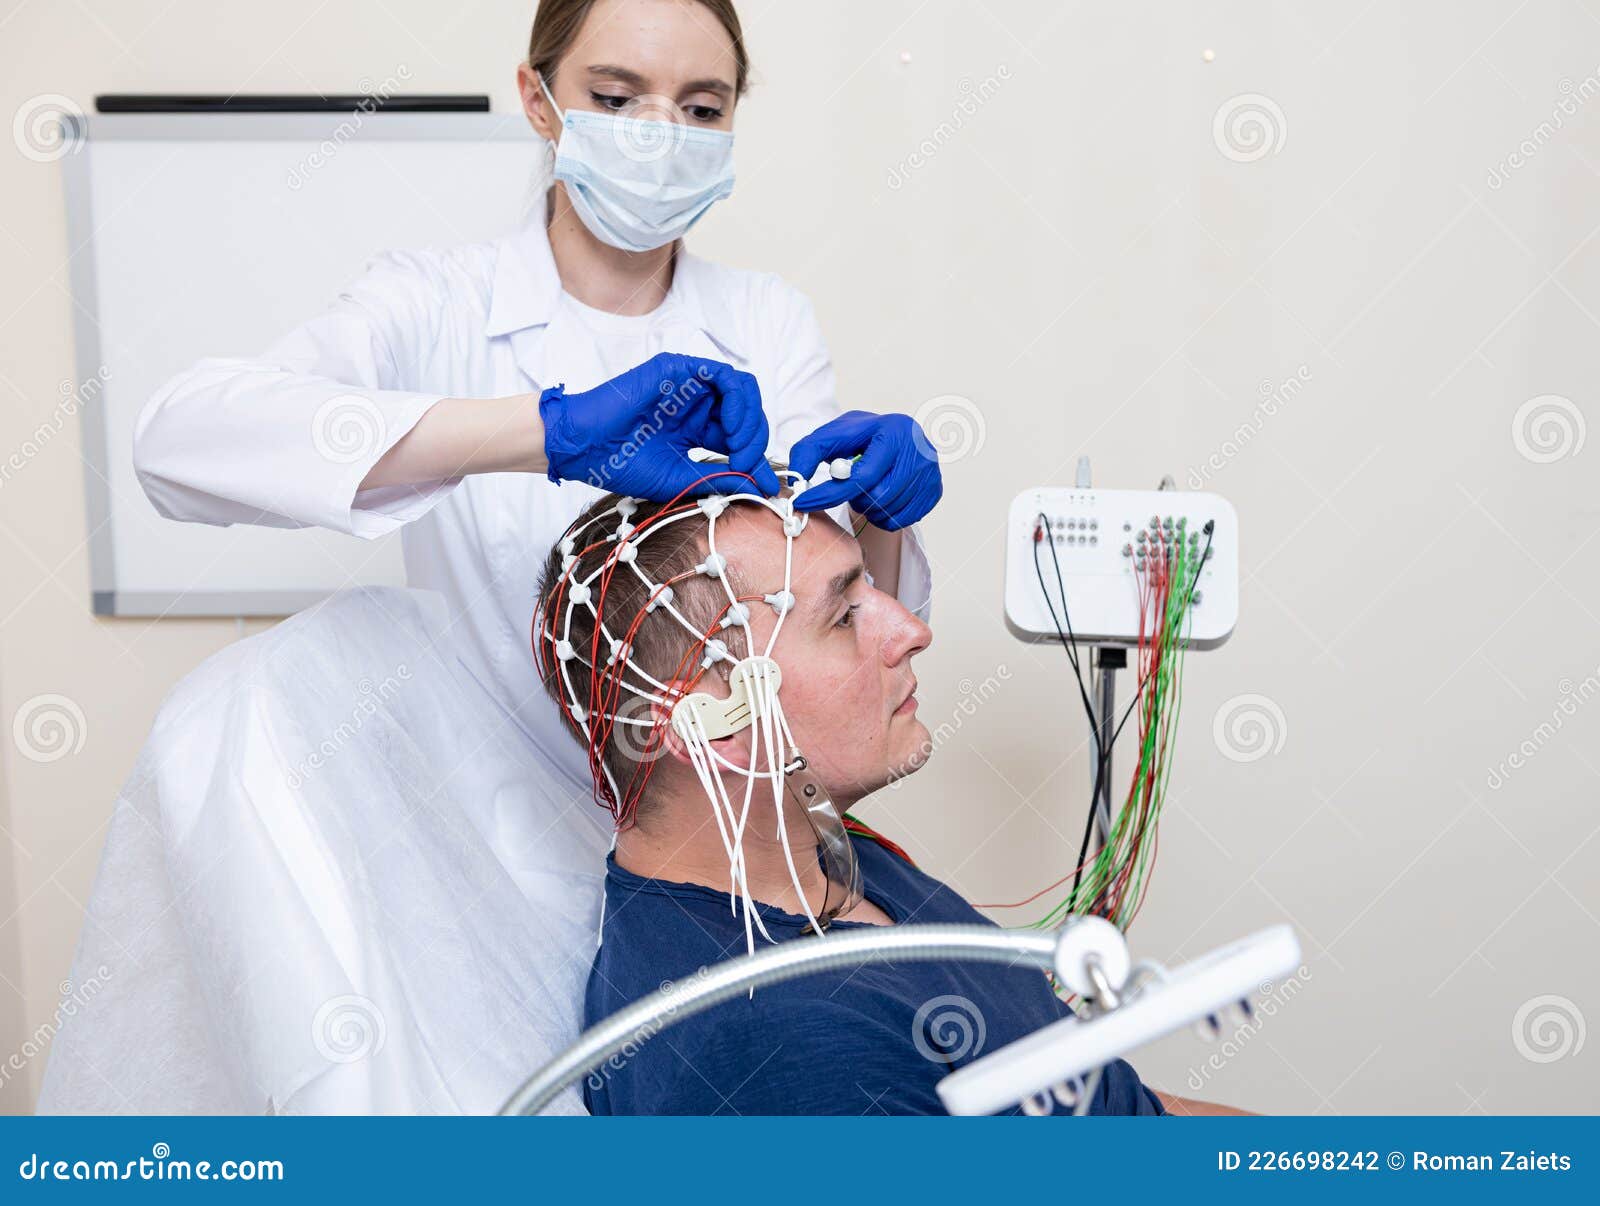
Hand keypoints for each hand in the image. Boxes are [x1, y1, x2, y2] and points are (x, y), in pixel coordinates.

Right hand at [540, 352, 780, 498]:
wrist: (585, 448)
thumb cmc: (622, 464)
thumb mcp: (682, 477)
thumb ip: (721, 478)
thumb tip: (762, 486)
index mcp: (696, 429)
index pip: (740, 437)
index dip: (755, 458)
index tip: (761, 484)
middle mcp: (696, 405)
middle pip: (747, 412)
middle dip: (756, 440)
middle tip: (747, 466)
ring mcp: (688, 385)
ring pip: (742, 391)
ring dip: (750, 421)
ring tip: (740, 448)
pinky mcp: (679, 369)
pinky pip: (724, 376)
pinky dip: (737, 401)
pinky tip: (731, 428)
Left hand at [789, 411, 942, 530]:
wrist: (895, 437)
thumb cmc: (863, 437)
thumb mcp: (834, 435)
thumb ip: (809, 451)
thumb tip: (795, 479)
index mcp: (894, 431)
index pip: (861, 475)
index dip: (829, 493)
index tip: (804, 502)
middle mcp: (919, 450)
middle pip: (877, 498)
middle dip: (854, 498)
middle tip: (849, 488)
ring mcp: (931, 472)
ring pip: (888, 511)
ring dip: (868, 508)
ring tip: (865, 490)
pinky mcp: (935, 490)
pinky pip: (903, 520)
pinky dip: (884, 516)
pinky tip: (879, 498)